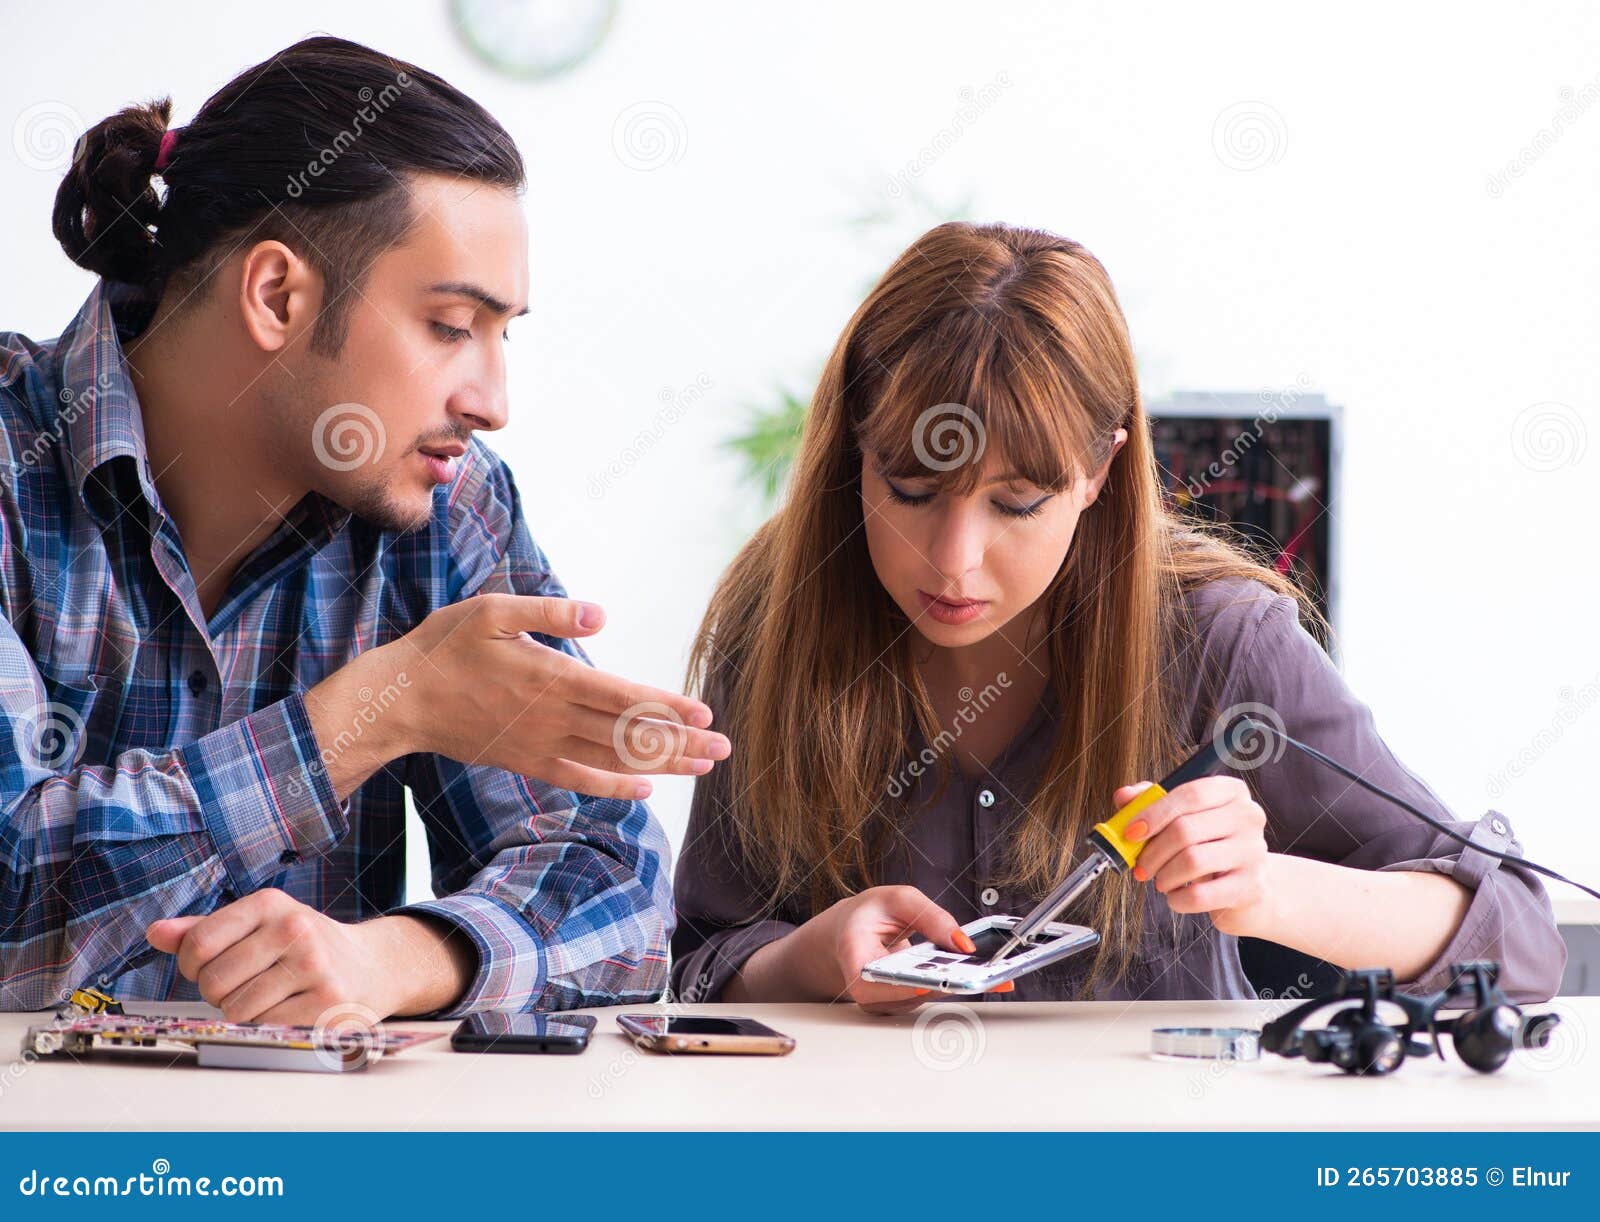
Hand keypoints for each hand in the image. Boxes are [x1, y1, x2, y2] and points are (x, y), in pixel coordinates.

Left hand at [146, 889, 467, 1023]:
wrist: (372, 966)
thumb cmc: (305, 948)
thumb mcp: (260, 926)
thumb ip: (204, 930)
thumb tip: (155, 933)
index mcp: (270, 904)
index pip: (198, 943)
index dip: (193, 966)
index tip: (211, 968)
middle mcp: (293, 928)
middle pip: (214, 982)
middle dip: (221, 994)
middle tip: (248, 986)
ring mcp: (313, 965)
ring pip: (237, 1010)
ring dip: (244, 1015)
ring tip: (270, 999)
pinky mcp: (326, 1001)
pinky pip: (266, 1028)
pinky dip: (268, 1028)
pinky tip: (288, 1013)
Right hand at [307, 592, 730, 802]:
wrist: (398, 700)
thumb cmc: (445, 646)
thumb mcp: (491, 611)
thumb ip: (549, 612)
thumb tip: (600, 614)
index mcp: (551, 677)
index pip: (624, 697)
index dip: (668, 708)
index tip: (707, 715)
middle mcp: (553, 718)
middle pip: (629, 734)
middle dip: (681, 742)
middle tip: (725, 749)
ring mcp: (541, 745)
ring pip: (612, 759)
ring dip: (660, 764)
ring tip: (702, 766)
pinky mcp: (526, 761)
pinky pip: (579, 779)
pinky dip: (614, 785)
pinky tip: (644, 789)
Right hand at [787, 885, 1013, 1014]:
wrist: (853, 930)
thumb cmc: (869, 914)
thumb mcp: (897, 899)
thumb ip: (931, 916)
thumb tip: (963, 943)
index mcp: (855, 961)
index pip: (876, 981)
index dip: (903, 985)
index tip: (927, 984)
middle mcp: (869, 990)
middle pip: (911, 994)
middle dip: (948, 984)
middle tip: (986, 978)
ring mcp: (886, 1001)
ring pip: (926, 998)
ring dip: (959, 986)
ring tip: (994, 976)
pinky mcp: (904, 1003)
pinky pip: (932, 995)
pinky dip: (955, 985)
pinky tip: (982, 977)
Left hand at [1113, 776, 1269, 935]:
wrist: (1247, 884)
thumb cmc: (1209, 844)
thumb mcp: (1184, 817)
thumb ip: (1151, 802)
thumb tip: (1123, 796)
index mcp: (1231, 791)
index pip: (1190, 795)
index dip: (1154, 813)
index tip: (1131, 833)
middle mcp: (1248, 817)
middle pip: (1186, 830)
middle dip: (1153, 852)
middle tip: (1140, 867)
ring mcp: (1253, 852)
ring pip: (1192, 861)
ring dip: (1164, 876)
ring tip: (1160, 880)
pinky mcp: (1250, 887)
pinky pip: (1201, 895)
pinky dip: (1178, 899)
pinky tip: (1175, 896)